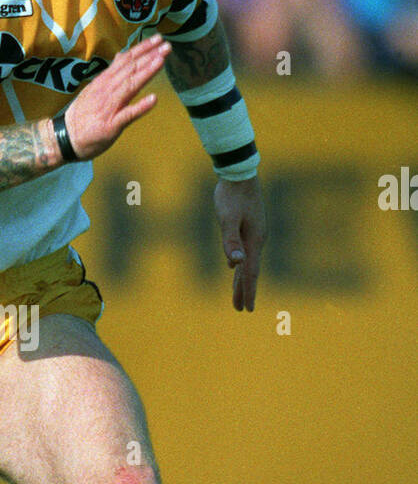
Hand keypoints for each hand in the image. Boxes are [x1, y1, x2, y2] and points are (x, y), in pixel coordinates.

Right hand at [64, 34, 170, 158]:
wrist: (66, 138)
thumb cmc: (81, 115)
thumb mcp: (94, 88)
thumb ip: (110, 73)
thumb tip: (121, 56)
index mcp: (103, 82)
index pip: (125, 61)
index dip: (142, 49)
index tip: (157, 39)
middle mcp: (107, 91)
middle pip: (130, 70)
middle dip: (149, 56)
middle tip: (166, 46)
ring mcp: (109, 107)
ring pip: (130, 86)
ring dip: (146, 73)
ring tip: (161, 61)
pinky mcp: (111, 125)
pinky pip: (128, 114)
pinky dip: (140, 106)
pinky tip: (153, 99)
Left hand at [213, 175, 265, 310]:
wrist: (240, 173)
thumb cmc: (231, 195)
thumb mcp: (227, 218)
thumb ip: (230, 241)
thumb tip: (234, 264)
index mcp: (253, 241)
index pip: (250, 273)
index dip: (248, 291)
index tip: (246, 309)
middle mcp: (256, 240)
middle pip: (249, 271)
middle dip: (244, 290)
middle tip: (240, 309)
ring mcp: (253, 233)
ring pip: (246, 262)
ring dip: (241, 278)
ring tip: (237, 294)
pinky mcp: (248, 226)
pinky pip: (244, 251)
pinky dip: (240, 264)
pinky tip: (234, 266)